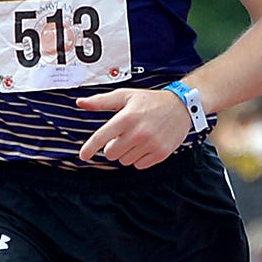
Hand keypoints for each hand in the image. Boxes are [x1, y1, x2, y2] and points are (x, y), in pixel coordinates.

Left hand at [76, 87, 191, 167]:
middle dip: (113, 147)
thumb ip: (101, 101)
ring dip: (127, 153)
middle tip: (124, 136)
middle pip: (111, 153)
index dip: (89, 148)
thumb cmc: (150, 101)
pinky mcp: (160, 153)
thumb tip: (80, 102)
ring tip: (138, 138)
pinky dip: (140, 158)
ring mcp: (150, 144)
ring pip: (125, 161)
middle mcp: (138, 132)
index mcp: (126, 117)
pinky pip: (139, 165)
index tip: (83, 156)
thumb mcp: (125, 96)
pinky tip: (147, 145)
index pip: (101, 137)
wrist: (181, 106)